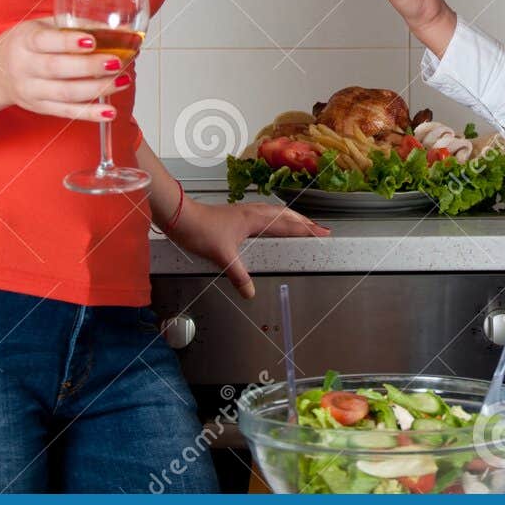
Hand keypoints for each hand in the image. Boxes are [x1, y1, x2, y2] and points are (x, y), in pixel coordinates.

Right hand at [0, 17, 128, 120]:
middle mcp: (24, 67)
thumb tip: (112, 27)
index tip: (92, 41)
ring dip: (97, 89)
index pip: (45, 42)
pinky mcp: (40, 108)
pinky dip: (90, 114)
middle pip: (57, 69)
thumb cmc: (24, 45)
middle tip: (115, 62)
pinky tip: (110, 112)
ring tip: (122, 81)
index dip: (69, 42)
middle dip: (89, 67)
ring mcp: (32, 90)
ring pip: (65, 93)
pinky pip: (67, 112)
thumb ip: (70, 25)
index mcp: (24, 41)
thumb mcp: (39, 27)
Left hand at [163, 197, 329, 297]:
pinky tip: (273, 226)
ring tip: (303, 226)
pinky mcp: (238, 215)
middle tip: (320, 230)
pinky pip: (265, 215)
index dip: (306, 230)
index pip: (287, 225)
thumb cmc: (200, 230)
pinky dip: (277, 219)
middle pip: (286, 215)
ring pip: (276, 213)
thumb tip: (250, 293)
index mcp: (254, 219)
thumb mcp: (222, 255)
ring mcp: (245, 212)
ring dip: (292, 219)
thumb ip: (238, 275)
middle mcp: (253, 213)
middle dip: (304, 222)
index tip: (323, 234)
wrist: (181, 216)